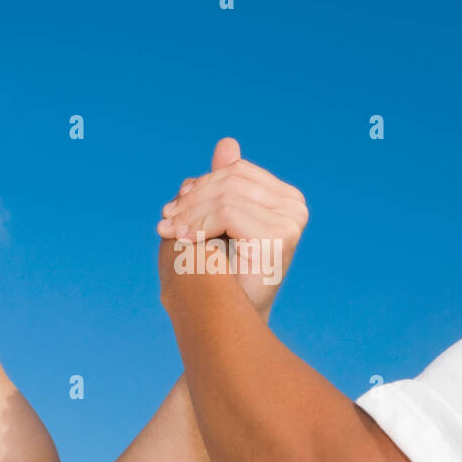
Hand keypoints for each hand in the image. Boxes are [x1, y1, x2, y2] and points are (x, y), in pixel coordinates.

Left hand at [156, 137, 307, 318]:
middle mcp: (296, 206)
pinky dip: (199, 225)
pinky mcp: (281, 235)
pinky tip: (184, 240)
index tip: (173, 207)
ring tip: (169, 232)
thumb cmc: (225, 271)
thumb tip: (227, 142)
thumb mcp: (220, 219)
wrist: (231, 319)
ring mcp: (292, 220)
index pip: (237, 172)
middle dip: (192, 199)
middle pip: (231, 180)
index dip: (201, 185)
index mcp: (287, 198)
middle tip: (165, 220)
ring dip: (190, 213)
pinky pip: (227, 212)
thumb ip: (225, 182)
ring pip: (225, 195)